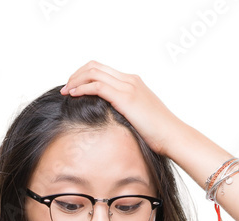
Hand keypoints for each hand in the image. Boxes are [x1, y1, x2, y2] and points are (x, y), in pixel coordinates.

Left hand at [59, 60, 182, 156]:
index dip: (84, 75)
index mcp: (133, 82)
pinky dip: (82, 88)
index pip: (102, 69)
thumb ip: (126, 112)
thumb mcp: (140, 117)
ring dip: (76, 80)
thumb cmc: (159, 133)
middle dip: (76, 75)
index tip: (73, 87)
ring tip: (65, 91)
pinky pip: (98, 86)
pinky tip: (73, 95)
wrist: (173, 136)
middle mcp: (129, 80)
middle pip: (95, 66)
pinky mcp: (125, 98)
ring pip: (93, 73)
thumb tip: (111, 120)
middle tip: (65, 88)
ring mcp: (128, 87)